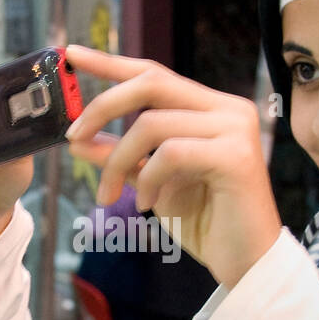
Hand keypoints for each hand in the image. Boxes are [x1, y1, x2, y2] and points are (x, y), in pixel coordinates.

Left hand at [62, 45, 282, 288]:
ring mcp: (236, 128)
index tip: (72, 55)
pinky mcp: (237, 155)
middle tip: (72, 137)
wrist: (246, 264)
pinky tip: (147, 205)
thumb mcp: (149, 184)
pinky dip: (148, 179)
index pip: (154, 74)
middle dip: (103, 106)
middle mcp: (228, 109)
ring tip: (110, 195)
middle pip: (151, 83)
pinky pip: (171, 153)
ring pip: (153, 123)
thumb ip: (120, 157)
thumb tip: (78, 138)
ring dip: (119, 161)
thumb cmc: (204, 222)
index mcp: (210, 109)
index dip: (111, 64)